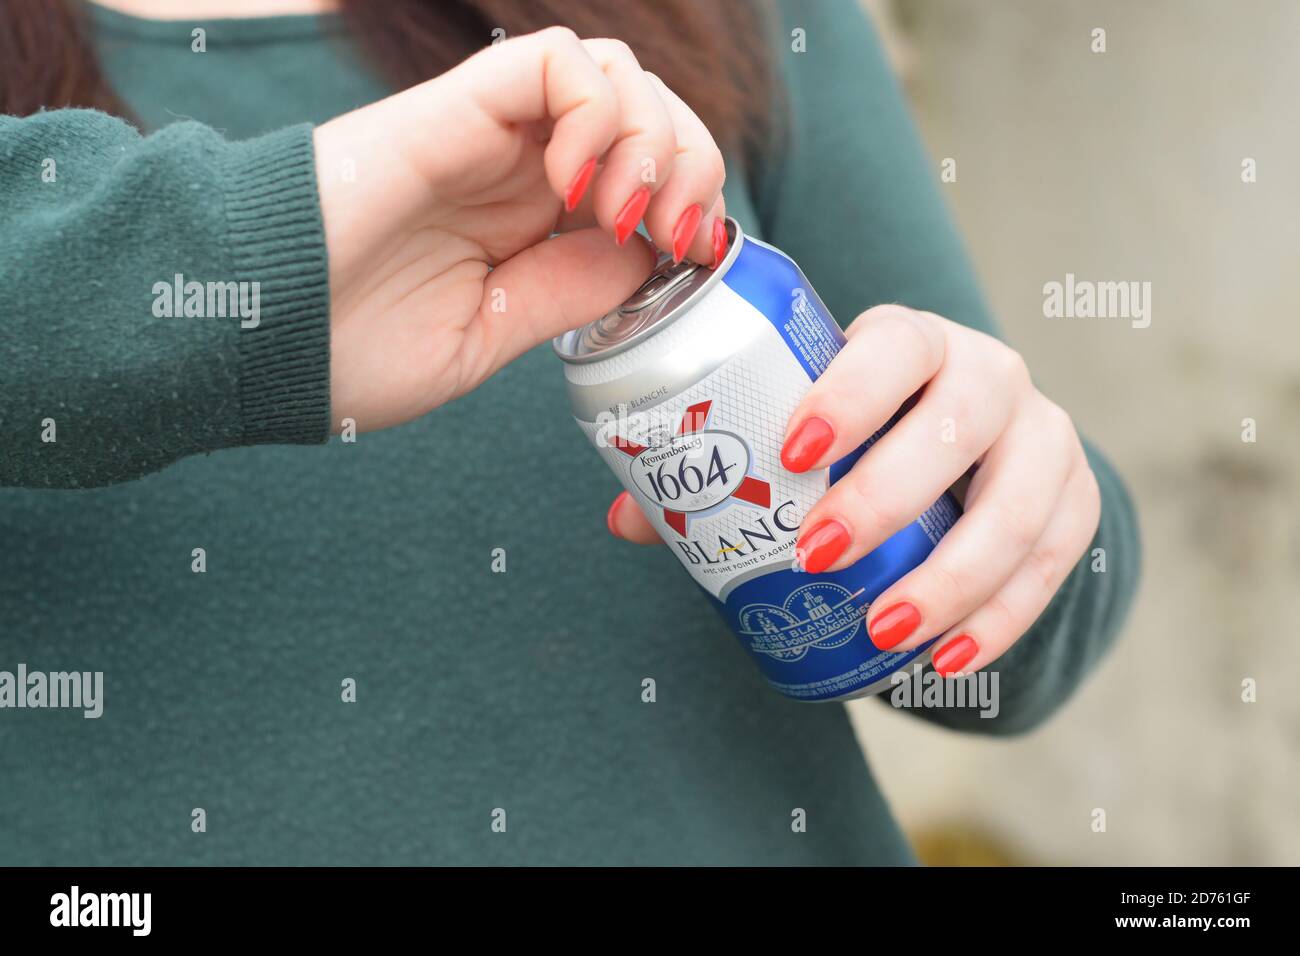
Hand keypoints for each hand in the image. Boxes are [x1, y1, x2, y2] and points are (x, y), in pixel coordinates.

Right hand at [313, 28, 727, 430]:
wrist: (247, 336)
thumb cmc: (343, 350)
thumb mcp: (485, 338)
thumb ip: (564, 293)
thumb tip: (646, 254)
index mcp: (526, 220)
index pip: (642, 165)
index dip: (691, 197)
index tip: (693, 254)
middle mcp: (518, 164)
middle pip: (646, 107)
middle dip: (691, 163)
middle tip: (676, 230)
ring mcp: (490, 132)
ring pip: (616, 71)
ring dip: (653, 137)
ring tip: (620, 211)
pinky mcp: (456, 107)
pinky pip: (557, 61)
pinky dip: (597, 111)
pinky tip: (576, 185)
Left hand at [606, 304, 1100, 675]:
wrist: (971, 447)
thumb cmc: (866, 434)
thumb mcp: (811, 429)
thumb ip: (729, 465)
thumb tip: (630, 518)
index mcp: (914, 340)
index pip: (894, 345)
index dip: (849, 393)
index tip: (793, 452)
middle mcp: (991, 375)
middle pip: (959, 423)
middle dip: (887, 495)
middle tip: (817, 554)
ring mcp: (1044, 437)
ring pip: (1018, 504)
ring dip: (951, 575)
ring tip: (884, 630)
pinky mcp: (1075, 503)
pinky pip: (1051, 565)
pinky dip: (1001, 619)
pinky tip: (944, 661)